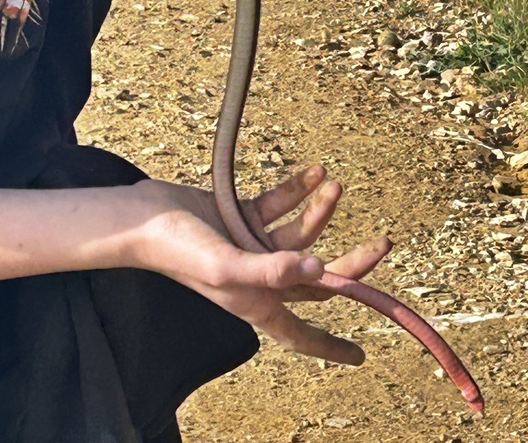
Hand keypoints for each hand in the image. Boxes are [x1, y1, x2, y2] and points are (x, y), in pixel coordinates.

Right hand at [125, 166, 390, 364]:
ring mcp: (252, 244)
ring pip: (301, 233)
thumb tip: (321, 270)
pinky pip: (279, 205)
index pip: (301, 334)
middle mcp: (260, 277)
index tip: (359, 355)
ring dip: (320, 209)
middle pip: (317, 279)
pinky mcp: (242, 215)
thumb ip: (274, 270)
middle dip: (351, 263)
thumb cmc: (180, 251)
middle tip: (382, 244)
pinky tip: (314, 172)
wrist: (145, 215)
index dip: (330, 347)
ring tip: (334, 184)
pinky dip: (297, 190)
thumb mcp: (228, 267)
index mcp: (258, 302)